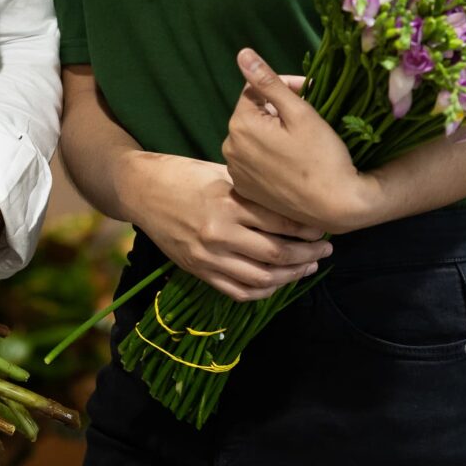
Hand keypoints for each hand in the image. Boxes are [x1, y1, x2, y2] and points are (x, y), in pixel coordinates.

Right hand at [118, 150, 331, 303]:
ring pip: (261, 278)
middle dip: (308, 254)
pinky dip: (263, 291)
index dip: (309, 229)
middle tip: (325, 249)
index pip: (281, 223)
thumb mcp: (220, 174)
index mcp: (228, 204)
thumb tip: (294, 203)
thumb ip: (253, 192)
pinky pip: (238, 292)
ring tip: (308, 267)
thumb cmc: (184, 175)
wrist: (141, 191)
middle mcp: (219, 233)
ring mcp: (208, 257)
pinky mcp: (199, 271)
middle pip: (277, 254)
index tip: (323, 227)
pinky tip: (278, 282)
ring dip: (291, 276)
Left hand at [222, 48, 365, 233]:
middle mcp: (230, 148)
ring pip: (253, 138)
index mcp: (240, 124)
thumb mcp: (300, 113)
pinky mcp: (246, 190)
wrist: (336, 206)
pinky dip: (269, 157)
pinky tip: (292, 162)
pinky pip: (254, 162)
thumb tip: (242, 54)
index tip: (310, 93)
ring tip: (302, 142)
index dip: (283, 88)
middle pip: (253, 115)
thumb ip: (268, 82)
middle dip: (278, 111)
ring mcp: (236, 171)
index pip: (255, 91)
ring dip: (273, 133)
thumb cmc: (323, 156)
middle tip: (309, 119)